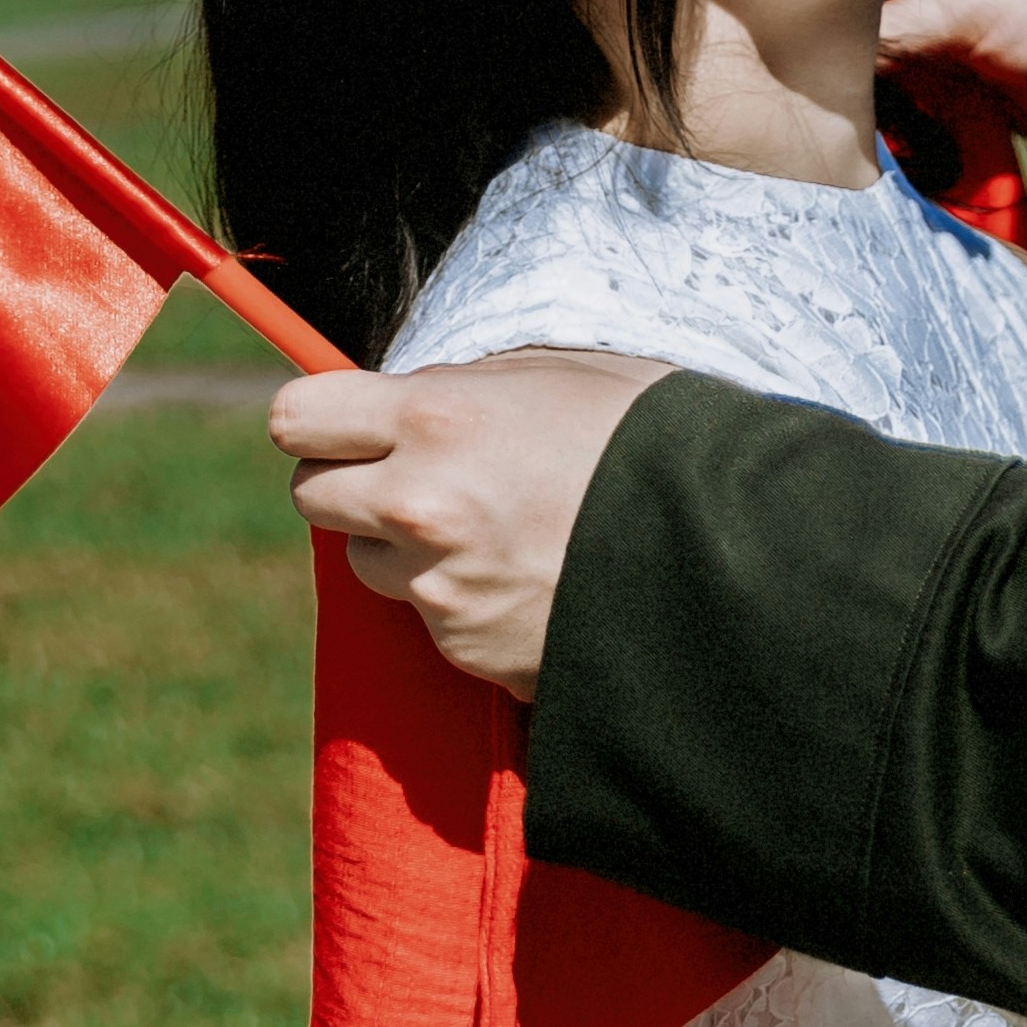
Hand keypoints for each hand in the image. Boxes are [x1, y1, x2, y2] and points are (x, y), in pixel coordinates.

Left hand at [273, 350, 674, 697]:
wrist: (729, 552)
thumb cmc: (655, 438)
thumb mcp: (563, 375)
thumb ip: (470, 386)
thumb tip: (409, 397)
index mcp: (438, 418)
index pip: (296, 416)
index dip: (321, 417)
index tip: (348, 421)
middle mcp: (421, 506)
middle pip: (312, 495)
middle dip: (354, 482)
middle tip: (417, 473)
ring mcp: (440, 590)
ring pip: (368, 564)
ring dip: (407, 549)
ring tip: (497, 530)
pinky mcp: (469, 652)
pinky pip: (435, 620)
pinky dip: (467, 603)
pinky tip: (537, 579)